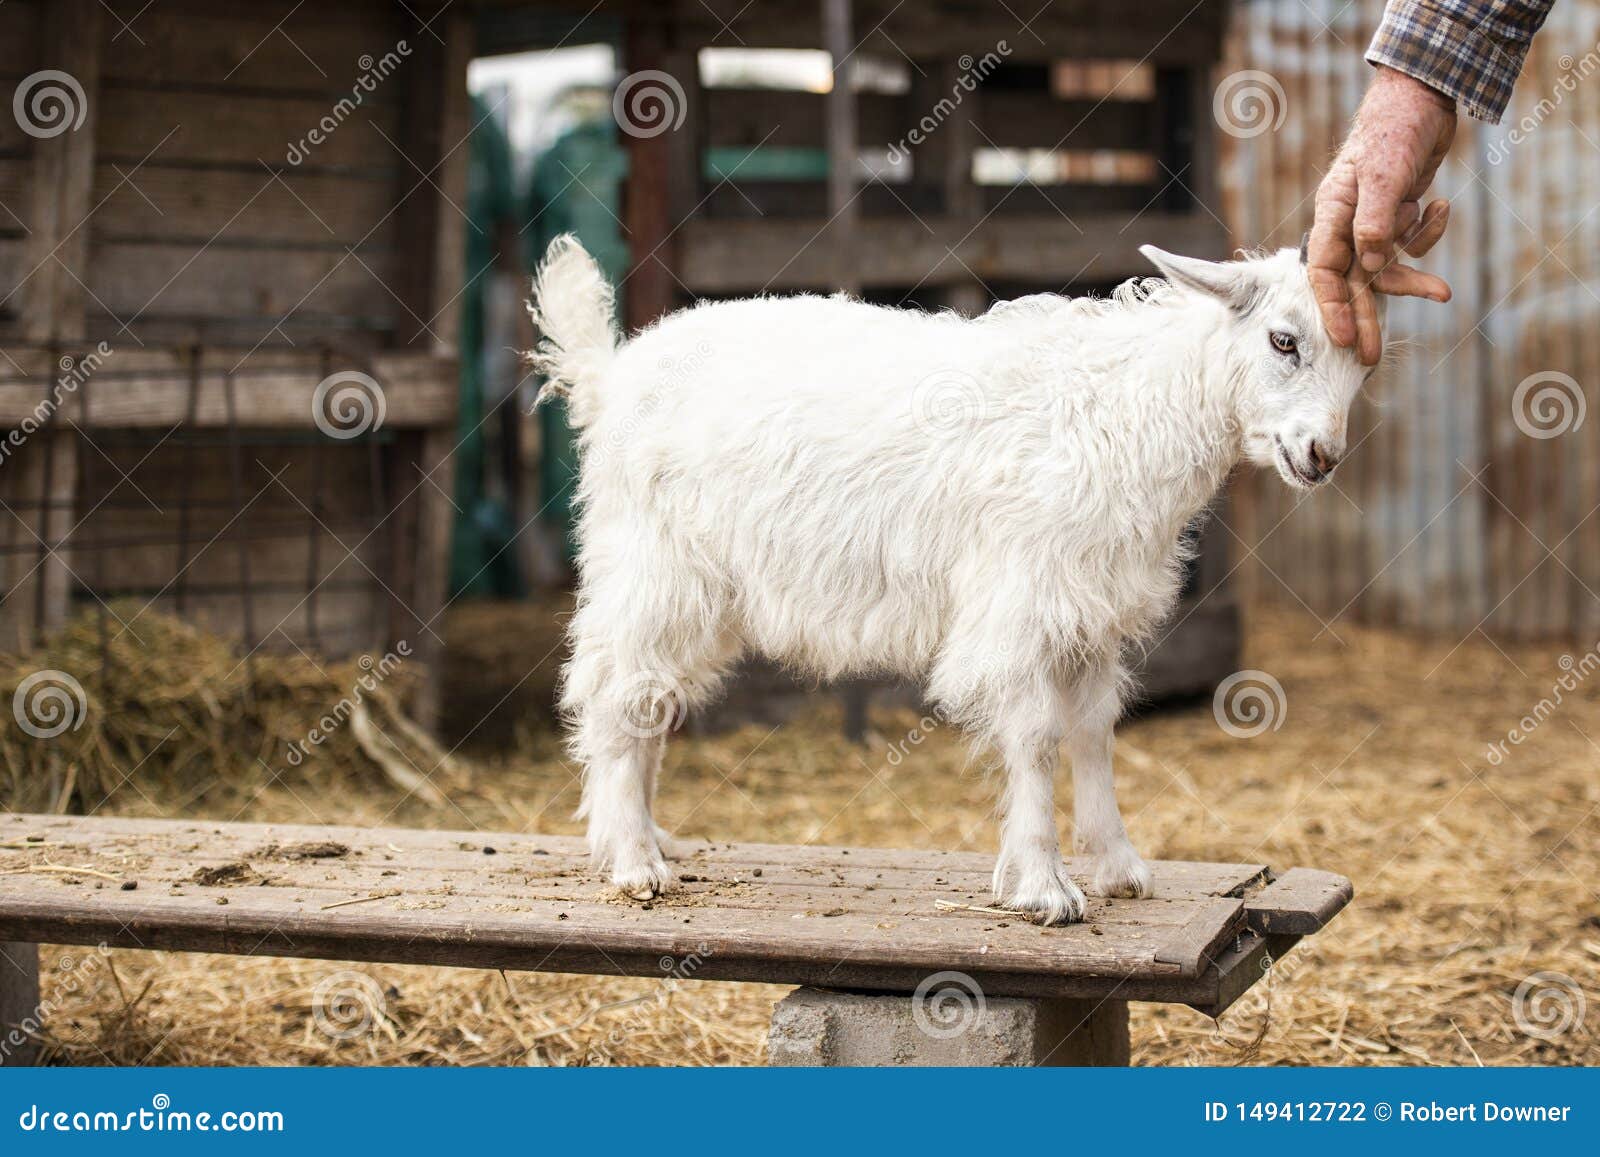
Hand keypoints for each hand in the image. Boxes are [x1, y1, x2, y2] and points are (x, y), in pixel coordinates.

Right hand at [1309, 66, 1457, 363]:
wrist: (1424, 97)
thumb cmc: (1394, 131)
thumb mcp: (1383, 175)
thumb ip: (1374, 221)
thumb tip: (1369, 266)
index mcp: (1332, 214)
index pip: (1323, 270)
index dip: (1330, 306)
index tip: (1340, 338)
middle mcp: (1347, 223)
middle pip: (1351, 281)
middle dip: (1363, 317)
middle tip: (1369, 357)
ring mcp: (1373, 221)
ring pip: (1386, 266)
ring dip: (1413, 280)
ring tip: (1442, 294)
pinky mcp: (1398, 215)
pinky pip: (1411, 241)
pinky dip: (1430, 232)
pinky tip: (1443, 207)